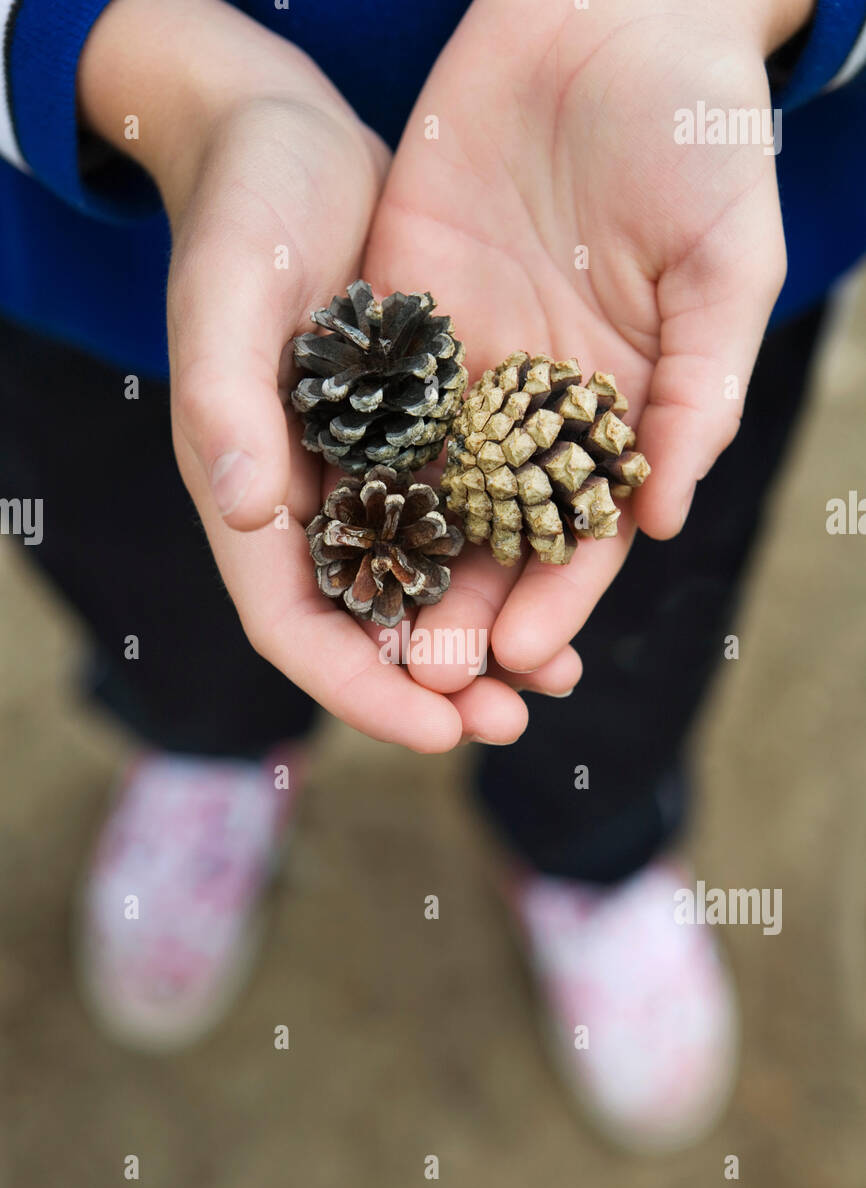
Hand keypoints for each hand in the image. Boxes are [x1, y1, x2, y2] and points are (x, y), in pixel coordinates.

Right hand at [79, 0, 570, 750]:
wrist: (293, 143)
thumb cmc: (243, 212)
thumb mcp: (225, 293)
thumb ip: (223, 402)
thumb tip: (246, 511)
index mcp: (249, 493)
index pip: (293, 625)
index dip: (358, 686)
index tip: (431, 730)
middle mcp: (312, 502)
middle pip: (368, 627)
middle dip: (436, 685)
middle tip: (507, 722)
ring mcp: (371, 475)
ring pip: (430, 588)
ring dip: (489, 642)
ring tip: (554, 682)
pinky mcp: (426, 437)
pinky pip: (472, 520)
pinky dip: (514, 562)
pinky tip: (567, 588)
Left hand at [364, 0, 810, 686]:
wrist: (611, 15)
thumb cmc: (698, 140)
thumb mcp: (723, 266)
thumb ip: (697, 389)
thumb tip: (660, 520)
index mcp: (611, 412)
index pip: (579, 531)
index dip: (557, 599)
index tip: (523, 657)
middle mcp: (530, 406)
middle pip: (491, 534)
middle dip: (467, 607)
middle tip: (433, 675)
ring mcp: (458, 364)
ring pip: (420, 486)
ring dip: (398, 563)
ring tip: (369, 630)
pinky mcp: (397, 311)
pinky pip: (365, 398)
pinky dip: (342, 460)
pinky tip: (312, 522)